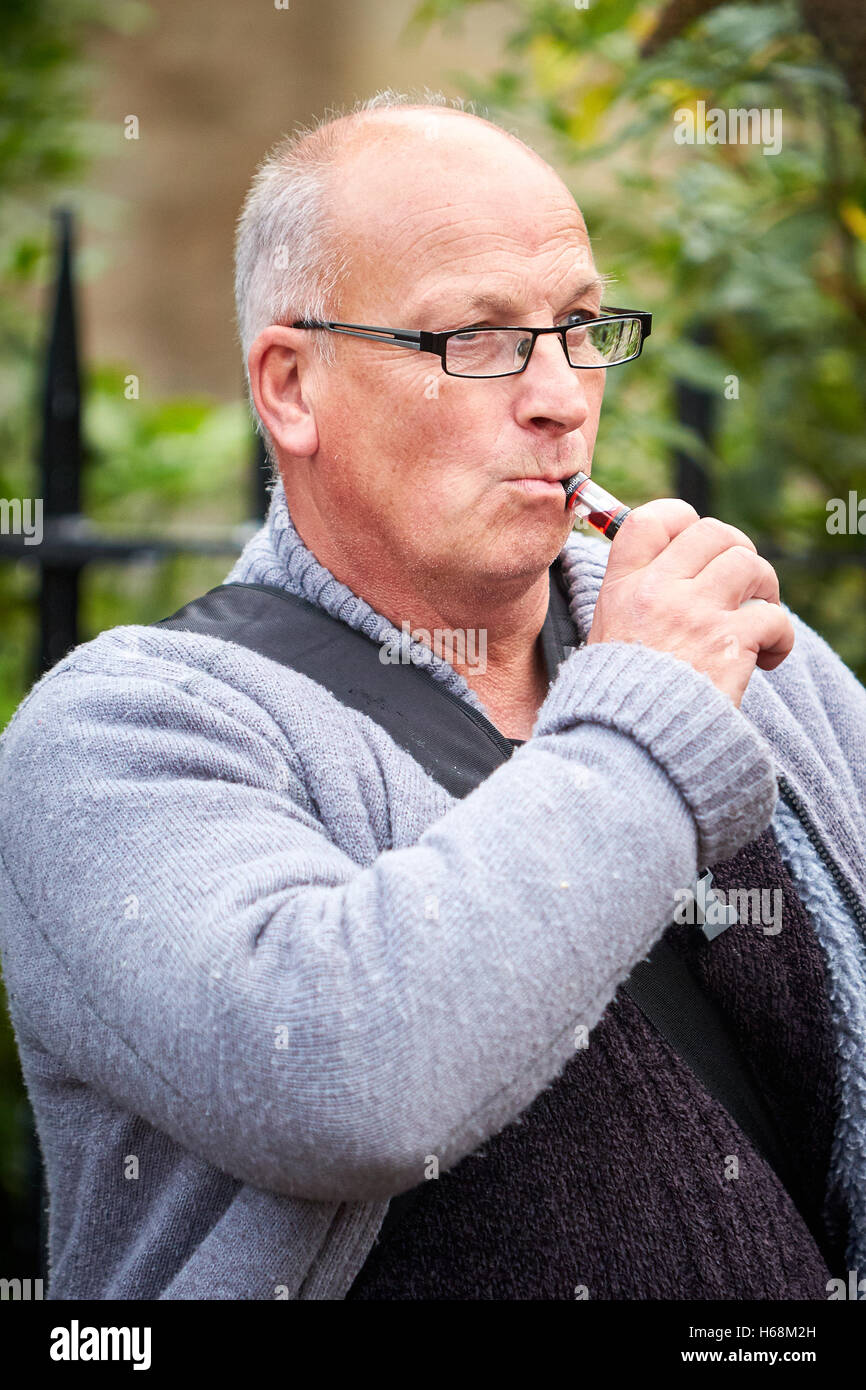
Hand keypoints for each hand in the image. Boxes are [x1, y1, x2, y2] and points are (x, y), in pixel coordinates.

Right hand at [585, 500, 794, 706]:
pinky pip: (774, 616)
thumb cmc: (619, 698)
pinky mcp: (729, 642)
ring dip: (764, 586)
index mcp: (624, 587)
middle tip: (742, 582)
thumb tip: (673, 571)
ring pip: (749, 564)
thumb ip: (636, 598)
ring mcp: (695, 613)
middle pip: (712, 531)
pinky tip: (767, 658)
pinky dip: (780, 637)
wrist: (629, 744)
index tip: (695, 541)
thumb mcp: (607, 635)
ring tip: (760, 615)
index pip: (651, 520)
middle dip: (736, 550)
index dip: (682, 518)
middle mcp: (658, 590)